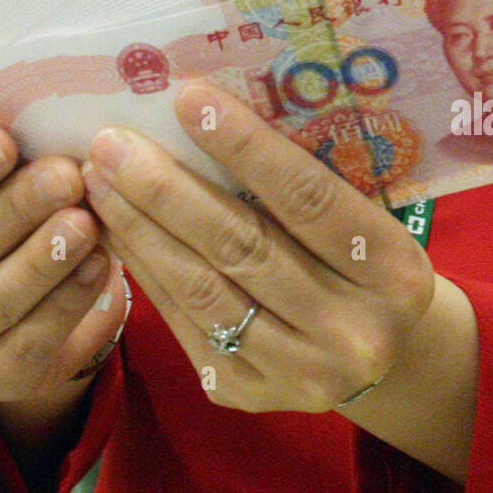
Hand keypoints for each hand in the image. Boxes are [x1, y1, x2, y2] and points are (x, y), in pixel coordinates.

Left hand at [80, 81, 435, 413]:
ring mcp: (299, 372)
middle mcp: (353, 331)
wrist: (381, 354)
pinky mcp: (248, 393)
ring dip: (139, 227)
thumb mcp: (362, 214)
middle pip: (241, 245)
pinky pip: (183, 321)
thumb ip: (304, 177)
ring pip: (201, 288)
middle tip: (112, 142)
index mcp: (393, 269)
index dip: (244, 146)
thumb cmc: (359, 255)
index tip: (187, 99)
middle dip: (166, 188)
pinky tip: (116, 227)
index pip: (307, 197)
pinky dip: (145, 268)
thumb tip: (204, 109)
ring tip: (99, 178)